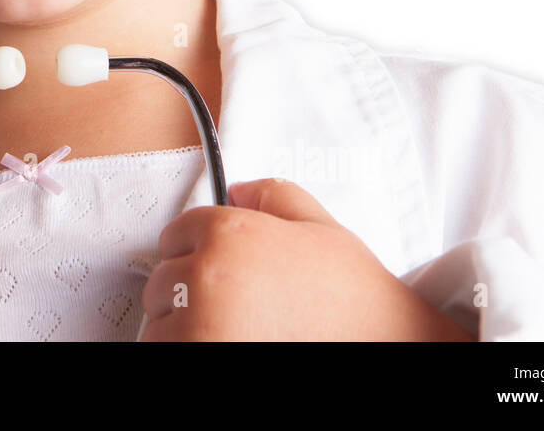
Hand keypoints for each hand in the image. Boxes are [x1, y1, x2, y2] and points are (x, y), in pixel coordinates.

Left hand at [140, 177, 475, 340]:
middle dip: (189, 291)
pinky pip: (164, 350)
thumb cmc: (355, 299)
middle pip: (162, 280)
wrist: (385, 345)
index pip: (174, 234)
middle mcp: (206, 275)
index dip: (199, 252)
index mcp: (228, 233)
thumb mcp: (320, 228)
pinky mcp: (199, 355)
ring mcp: (199, 324)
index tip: (221, 271)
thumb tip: (235, 189)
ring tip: (234, 330)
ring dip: (184, 327)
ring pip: (158, 322)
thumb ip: (273, 195)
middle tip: (236, 307)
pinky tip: (229, 343)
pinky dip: (187, 348)